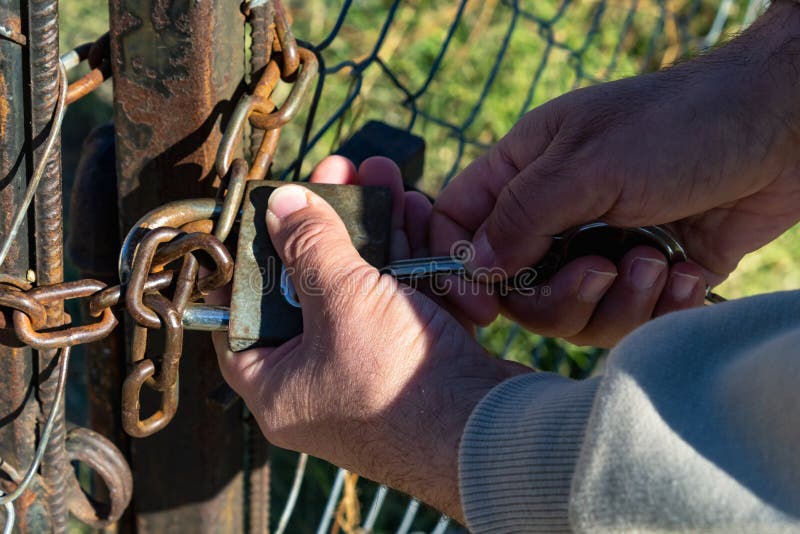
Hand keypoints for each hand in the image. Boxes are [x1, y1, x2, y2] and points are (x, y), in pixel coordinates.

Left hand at [211, 156, 528, 520]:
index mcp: (276, 382)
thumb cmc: (397, 382)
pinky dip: (413, 262)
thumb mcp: (341, 299)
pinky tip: (422, 216)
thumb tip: (278, 203)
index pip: (243, 310)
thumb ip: (308, 244)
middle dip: (333, 222)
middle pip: (312, 286)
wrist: (490, 431)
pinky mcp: (414, 362)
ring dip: (380, 230)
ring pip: (365, 286)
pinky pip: (403, 302)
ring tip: (388, 176)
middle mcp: (318, 379)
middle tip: (343, 170)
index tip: (268, 209)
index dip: (251, 254)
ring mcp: (369, 370)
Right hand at [431, 0, 799, 346]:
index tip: (482, 304)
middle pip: (519, 289)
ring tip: (658, 264)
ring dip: (618, 301)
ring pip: (573, 313)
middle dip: (561, 296)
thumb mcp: (587, 163)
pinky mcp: (646, 274)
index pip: (461, 224)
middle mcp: (556, 214)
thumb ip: (521, 216)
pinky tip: (686, 275)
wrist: (784, 131)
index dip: (459, 268)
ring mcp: (600, 246)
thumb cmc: (679, 125)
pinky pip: (627, 319)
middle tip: (602, 270)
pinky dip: (657, 309)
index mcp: (525, 171)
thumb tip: (476, 268)